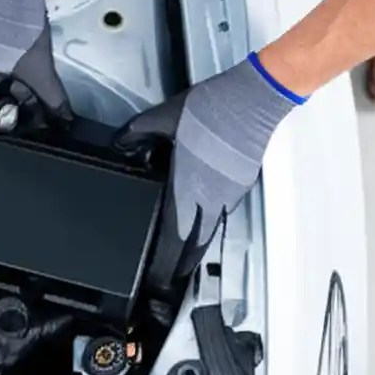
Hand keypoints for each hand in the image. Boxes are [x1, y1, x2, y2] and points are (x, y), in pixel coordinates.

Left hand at [116, 54, 304, 289]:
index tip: (158, 274)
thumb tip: (121, 142)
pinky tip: (207, 213)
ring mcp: (230, 192)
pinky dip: (214, 218)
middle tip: (175, 273)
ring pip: (212, 227)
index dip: (165, 258)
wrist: (253, 100)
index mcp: (188, 185)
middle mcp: (210, 196)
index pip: (174, 233)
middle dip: (184, 261)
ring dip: (199, 241)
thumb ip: (138, 132)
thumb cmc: (214, 109)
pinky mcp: (242, 183)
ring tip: (189, 252)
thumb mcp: (164, 117)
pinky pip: (225, 209)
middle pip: (197, 241)